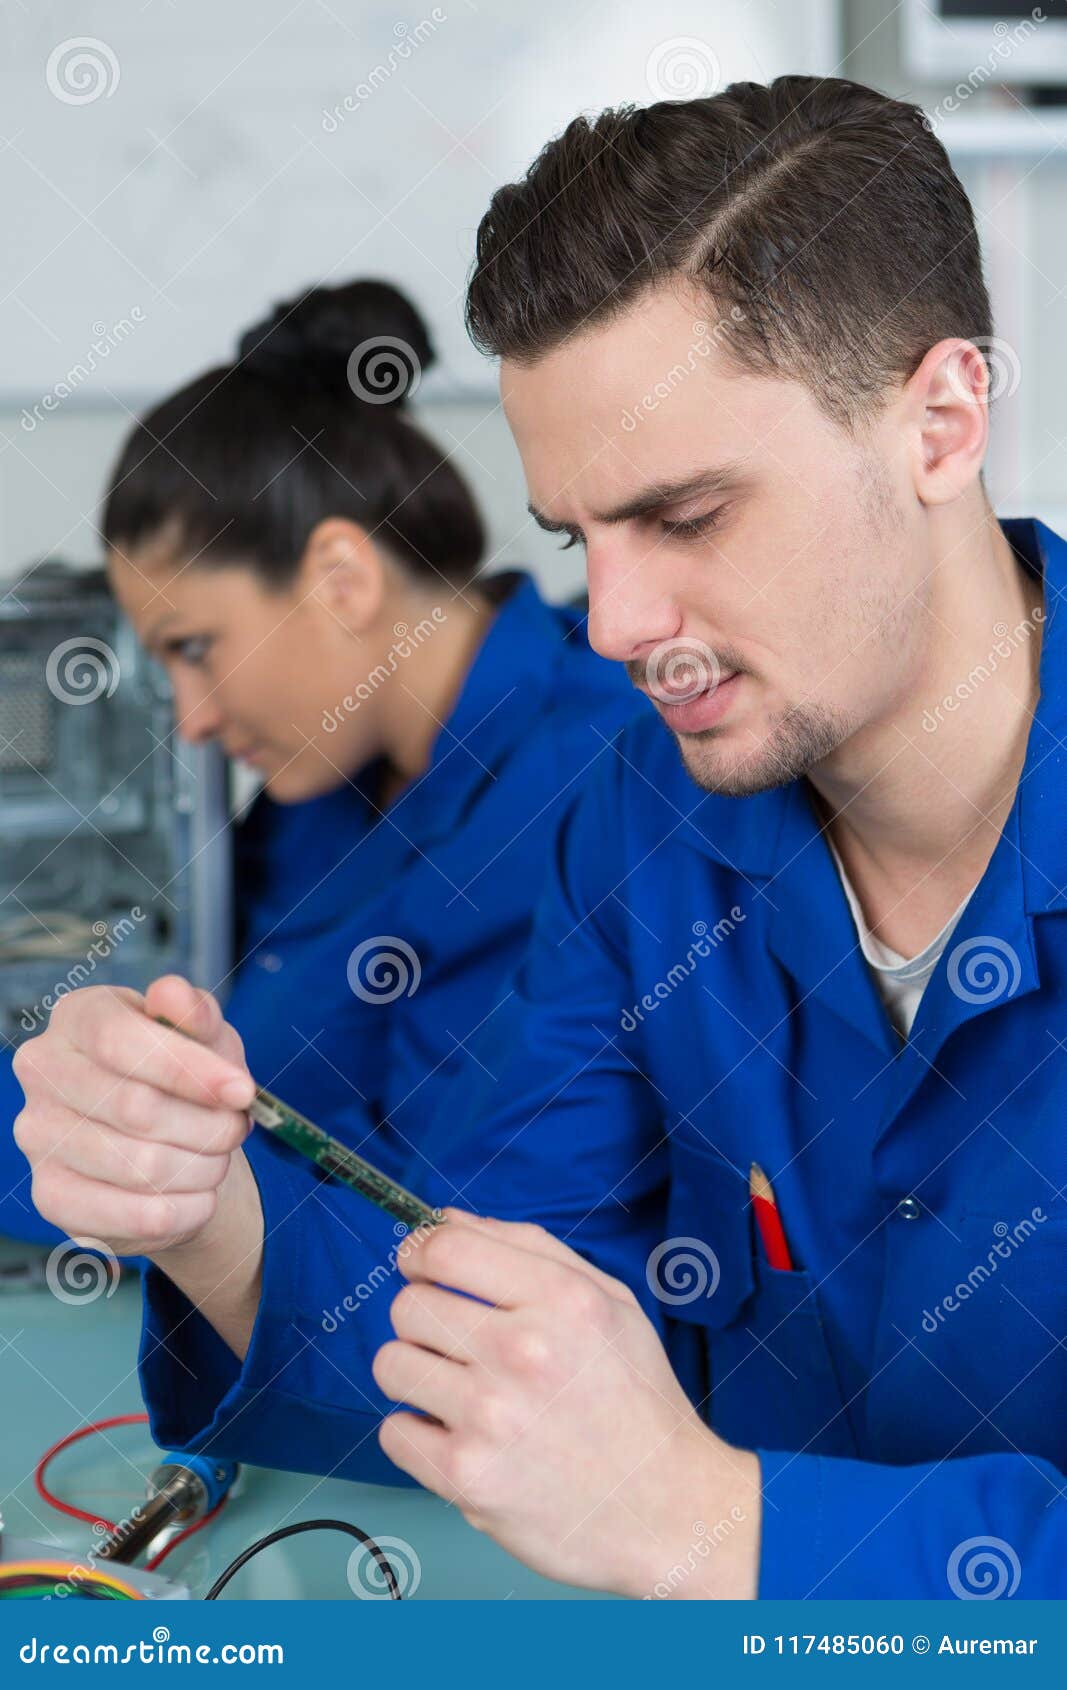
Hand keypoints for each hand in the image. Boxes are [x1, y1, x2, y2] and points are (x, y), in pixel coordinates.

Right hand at [13, 974, 256, 1259]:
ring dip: (201, 1169)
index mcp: (78, 1016)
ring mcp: (38, 1134)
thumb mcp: (204, 1035)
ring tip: (217, 1160)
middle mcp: (44, 1070)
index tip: (242, 1092)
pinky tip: (199, 1197)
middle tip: (236, 1130)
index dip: (189, 1070)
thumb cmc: (185, 1076)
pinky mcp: (50, 1194)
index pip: (122, 1041)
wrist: (169, 1140)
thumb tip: (172, 996)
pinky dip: (184, 1211)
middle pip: (135, 1108)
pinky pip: (130, 1215)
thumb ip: (195, 1013)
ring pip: (139, 1165)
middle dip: (208, 1126)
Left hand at [373, 1212, 760, 1597]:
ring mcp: (491, 1417)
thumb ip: (527, 1248)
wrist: (667, 1507)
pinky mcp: (468, 1478)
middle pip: (409, 1305)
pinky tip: (460, 1437)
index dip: (420, 1253)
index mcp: (561, 1299)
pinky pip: (394, 1432)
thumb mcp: (608, 1301)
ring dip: (417, 1374)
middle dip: (424, 1318)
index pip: (445, 1248)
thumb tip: (446, 1221)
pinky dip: (419, 1435)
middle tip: (457, 1343)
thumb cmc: (636, 1400)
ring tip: (459, 1391)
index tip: (421, 1267)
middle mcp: (523, 1351)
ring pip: (392, 1364)